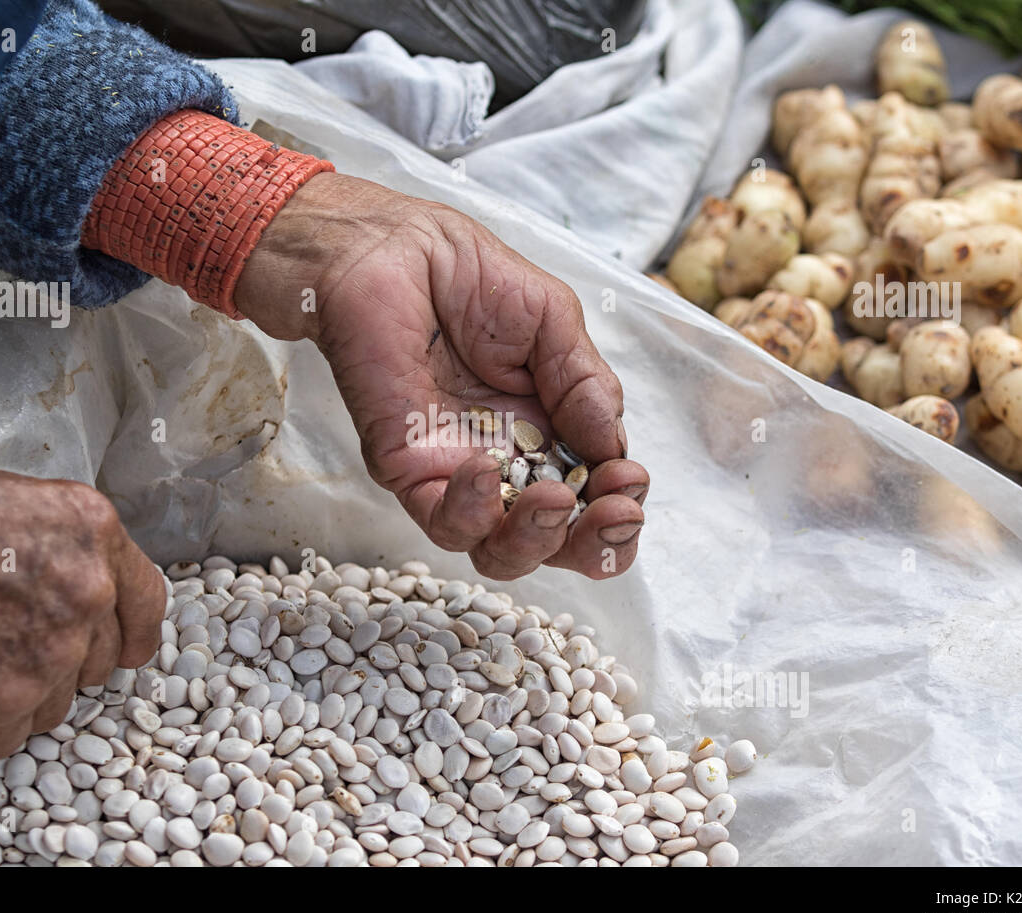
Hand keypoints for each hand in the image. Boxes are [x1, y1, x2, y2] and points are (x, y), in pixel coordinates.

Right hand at [0, 452, 163, 756]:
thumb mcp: (6, 496)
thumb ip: (45, 541)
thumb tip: (35, 572)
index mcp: (94, 530)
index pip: (145, 598)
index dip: (132, 630)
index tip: (124, 648)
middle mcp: (90, 590)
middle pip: (94, 659)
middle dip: (53, 663)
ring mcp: (55, 650)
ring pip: (51, 703)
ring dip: (10, 696)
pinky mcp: (8, 699)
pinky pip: (0, 737)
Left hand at [235, 173, 647, 579]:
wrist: (393, 251)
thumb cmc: (469, 279)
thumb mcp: (553, 321)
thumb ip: (586, 384)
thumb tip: (615, 448)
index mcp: (552, 433)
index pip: (594, 499)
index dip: (617, 508)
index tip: (628, 483)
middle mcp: (509, 465)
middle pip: (556, 541)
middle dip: (592, 545)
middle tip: (612, 512)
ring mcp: (457, 473)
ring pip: (499, 551)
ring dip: (537, 540)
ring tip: (555, 499)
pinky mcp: (407, 469)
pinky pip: (441, 519)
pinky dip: (471, 511)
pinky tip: (486, 469)